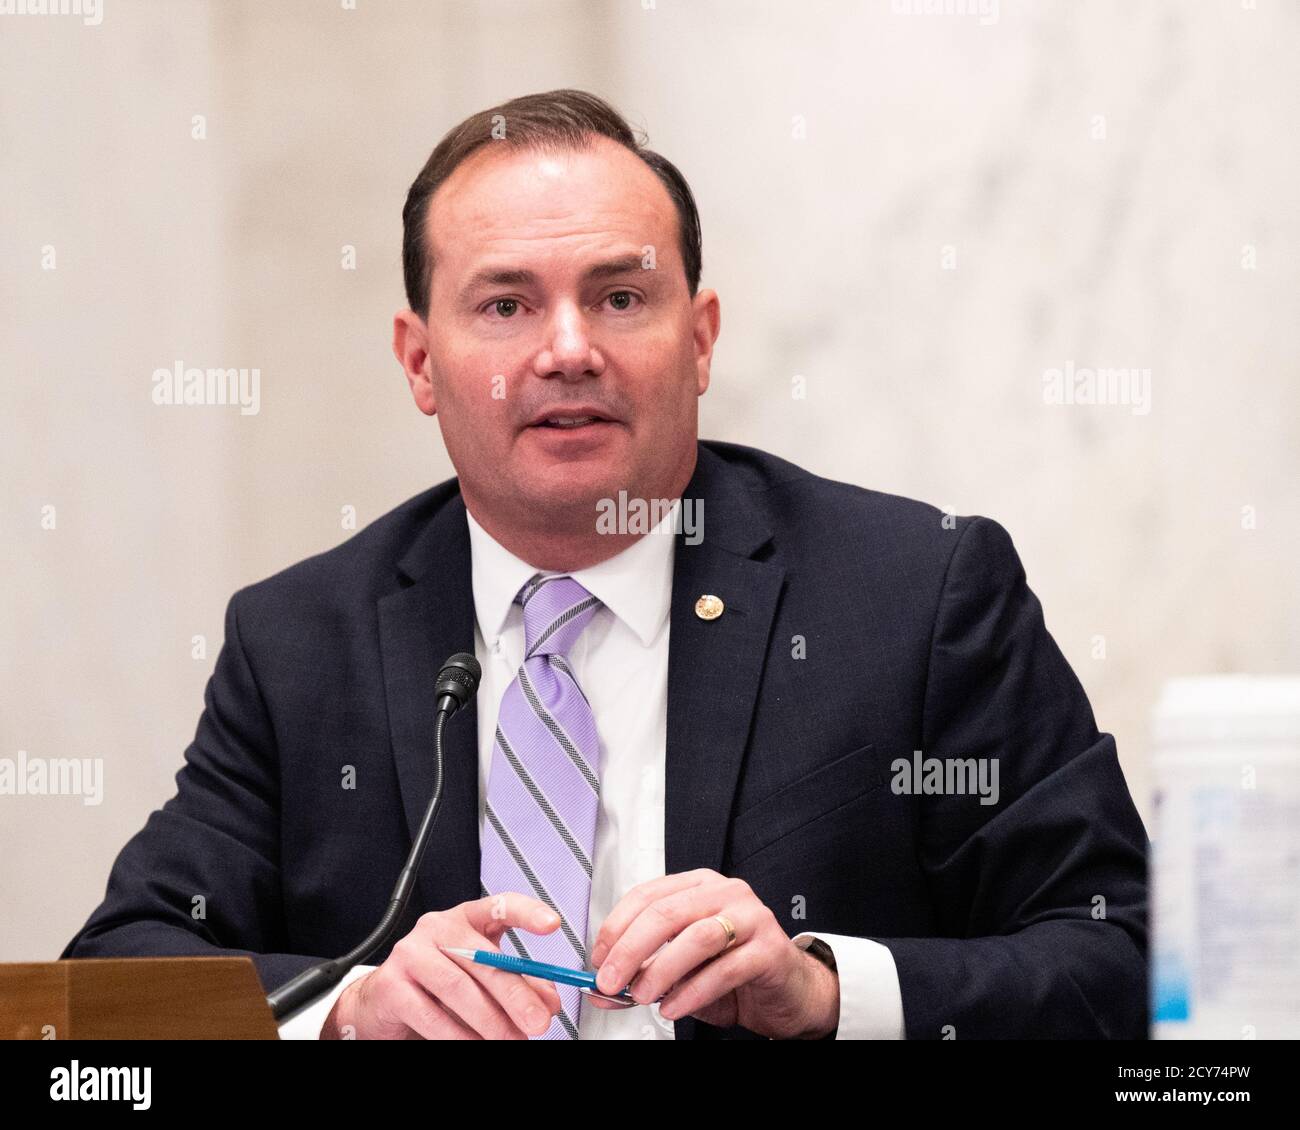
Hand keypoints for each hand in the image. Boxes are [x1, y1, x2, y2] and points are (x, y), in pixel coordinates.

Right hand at [320, 892, 563, 1038]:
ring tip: (510, 1039)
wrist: (384, 1001)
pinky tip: (476, 1043)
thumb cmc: (437, 983)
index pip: (499, 905)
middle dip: (515, 995)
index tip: (552, 924)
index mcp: (465, 918)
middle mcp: (437, 928)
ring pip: (458, 988)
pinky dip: (459, 1035)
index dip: (526, 912)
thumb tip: (549, 1002)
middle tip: (537, 1022)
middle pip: (482, 958)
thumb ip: (518, 985)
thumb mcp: (482, 978)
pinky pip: (432, 1015)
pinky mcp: (392, 985)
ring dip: (490, 1021)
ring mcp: (411, 954)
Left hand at [589, 869, 838, 1038]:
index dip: (616, 927)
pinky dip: (692, 991)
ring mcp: (751, 917)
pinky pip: (724, 969)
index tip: (598, 959)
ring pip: (696, 937)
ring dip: (661, 970)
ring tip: (643, 995)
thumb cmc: (734, 972)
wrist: (788, 992)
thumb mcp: (681, 970)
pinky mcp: (770, 949)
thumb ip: (643, 972)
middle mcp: (725, 893)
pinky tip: (674, 1007)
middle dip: (630, 950)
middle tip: (611, 981)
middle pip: (666, 913)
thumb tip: (601, 988)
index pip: (646, 895)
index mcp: (698, 886)